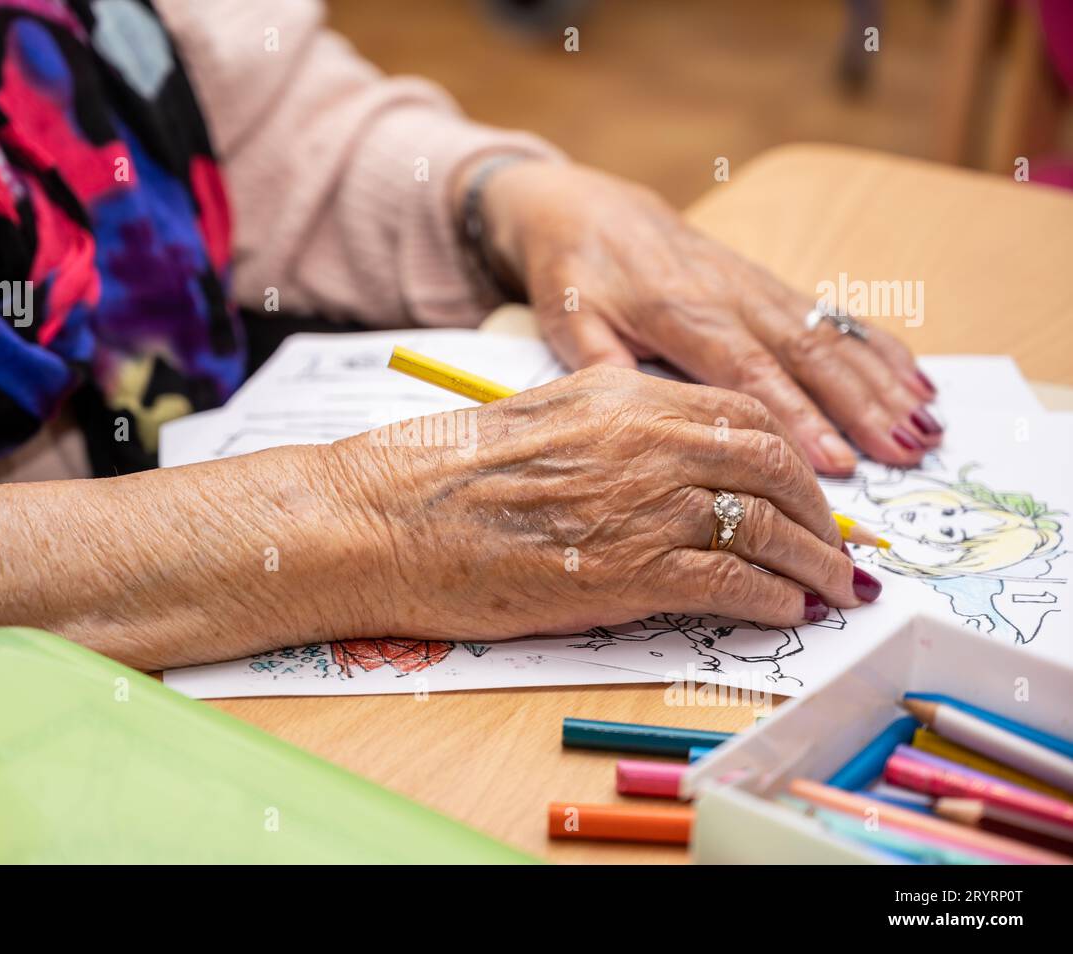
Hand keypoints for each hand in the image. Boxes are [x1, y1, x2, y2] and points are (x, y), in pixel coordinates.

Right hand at [335, 365, 880, 640]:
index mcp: (622, 394)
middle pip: (771, 465)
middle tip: (835, 543)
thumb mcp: (536, 418)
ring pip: (766, 526)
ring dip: (812, 561)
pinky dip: (772, 598)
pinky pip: (732, 581)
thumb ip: (608, 426)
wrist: (383, 518)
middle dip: (819, 510)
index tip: (806, 489)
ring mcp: (642, 503)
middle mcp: (646, 439)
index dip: (790, 457)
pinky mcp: (629, 571)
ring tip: (832, 587)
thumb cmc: (437, 474)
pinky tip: (785, 611)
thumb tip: (664, 461)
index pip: (740, 415)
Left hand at [474, 161, 941, 475]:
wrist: (587, 207)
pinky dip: (880, 348)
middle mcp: (731, 297)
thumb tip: (634, 419)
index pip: (747, 372)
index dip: (794, 417)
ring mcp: (757, 288)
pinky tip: (920, 380)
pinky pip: (834, 316)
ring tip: (928, 427)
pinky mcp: (769, 285)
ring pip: (831, 335)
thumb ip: (601, 366)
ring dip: (885, 382)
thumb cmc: (575, 273)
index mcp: (680, 313)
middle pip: (808, 355)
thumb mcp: (569, 321)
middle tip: (907, 452)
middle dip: (862, 405)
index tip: (834, 461)